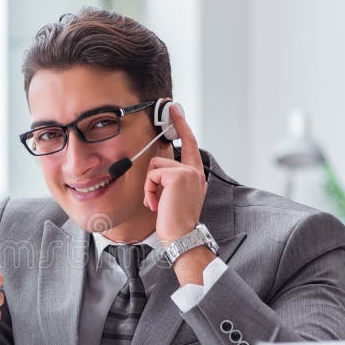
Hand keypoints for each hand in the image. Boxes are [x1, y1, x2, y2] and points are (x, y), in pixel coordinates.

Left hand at [143, 103, 207, 243]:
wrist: (182, 236)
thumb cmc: (175, 222)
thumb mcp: (175, 198)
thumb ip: (171, 182)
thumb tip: (157, 174)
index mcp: (195, 176)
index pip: (189, 144)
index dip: (181, 125)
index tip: (174, 109)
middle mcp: (194, 171)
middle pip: (164, 157)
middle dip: (155, 171)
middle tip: (163, 161)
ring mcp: (187, 172)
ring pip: (154, 167)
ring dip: (149, 187)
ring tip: (157, 204)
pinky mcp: (177, 175)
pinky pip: (152, 176)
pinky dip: (149, 191)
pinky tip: (156, 205)